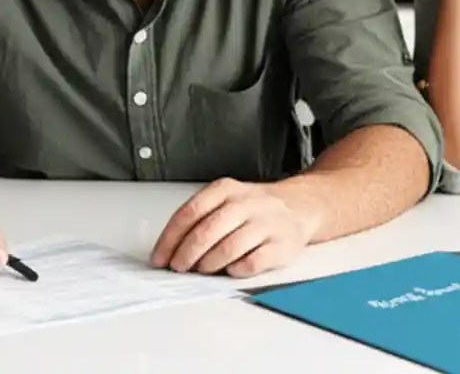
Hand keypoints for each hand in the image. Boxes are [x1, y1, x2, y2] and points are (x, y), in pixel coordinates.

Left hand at [149, 178, 318, 277]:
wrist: (299, 206)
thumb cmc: (254, 208)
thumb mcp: (226, 200)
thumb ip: (200, 219)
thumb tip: (171, 250)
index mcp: (226, 189)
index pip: (190, 212)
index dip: (170, 238)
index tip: (160, 257)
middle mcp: (247, 203)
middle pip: (208, 230)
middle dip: (187, 254)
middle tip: (178, 267)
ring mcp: (266, 223)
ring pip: (230, 247)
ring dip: (210, 264)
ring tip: (203, 269)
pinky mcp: (282, 244)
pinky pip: (254, 261)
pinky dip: (237, 269)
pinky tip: (231, 270)